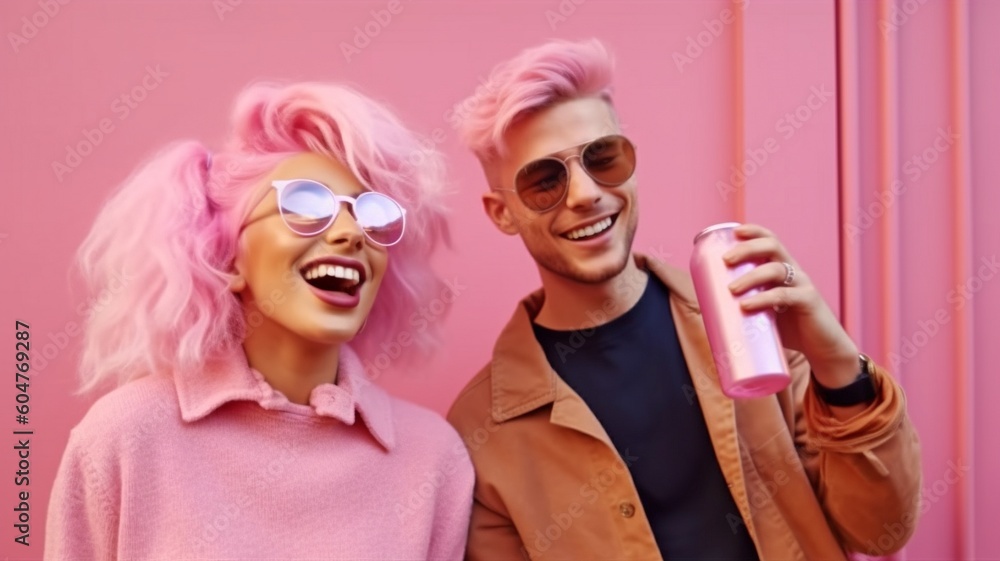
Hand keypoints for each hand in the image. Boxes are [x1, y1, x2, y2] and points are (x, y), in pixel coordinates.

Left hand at [723, 223, 859, 388]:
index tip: (734, 232)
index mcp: (782, 268)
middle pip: (772, 247)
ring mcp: (803, 285)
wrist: (822, 348)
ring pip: (776, 269)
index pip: (770, 240)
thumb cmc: (789, 328)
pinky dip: (763, 299)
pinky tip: (747, 306)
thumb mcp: (765, 310)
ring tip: (732, 289)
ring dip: (750, 276)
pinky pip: (784, 295)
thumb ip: (746, 304)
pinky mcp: (809, 302)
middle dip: (747, 249)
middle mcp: (794, 271)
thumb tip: (708, 309)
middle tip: (726, 260)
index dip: (754, 231)